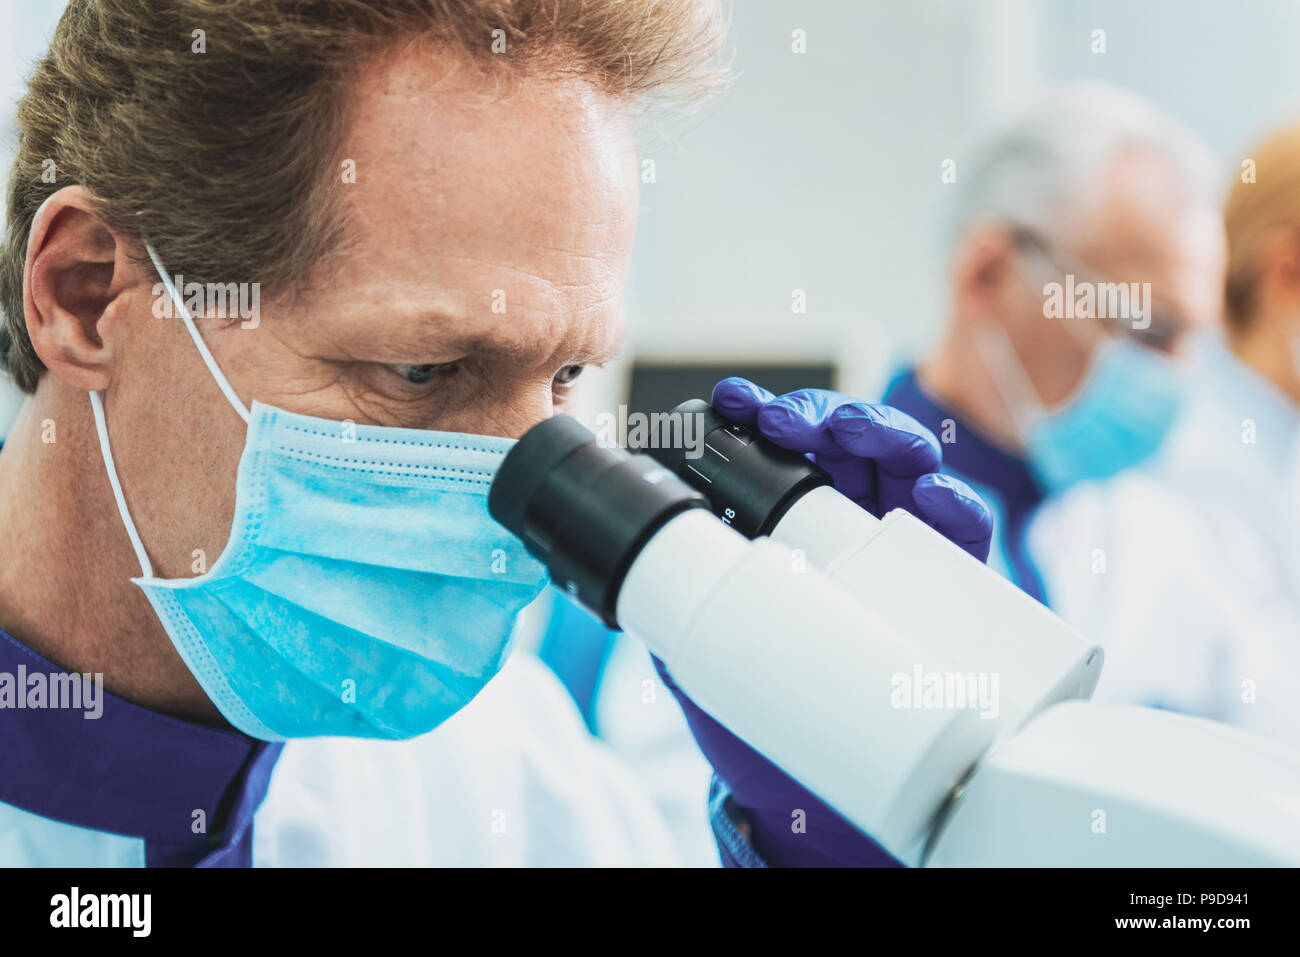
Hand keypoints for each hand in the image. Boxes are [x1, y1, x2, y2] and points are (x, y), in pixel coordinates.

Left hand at [659, 379, 994, 865]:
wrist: (804, 795)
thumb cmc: (754, 709)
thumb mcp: (699, 651)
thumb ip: (679, 602)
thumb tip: (633, 562)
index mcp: (787, 519)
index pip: (776, 449)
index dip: (756, 415)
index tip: (727, 403)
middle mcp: (845, 520)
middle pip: (841, 440)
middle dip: (814, 413)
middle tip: (785, 422)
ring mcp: (899, 545)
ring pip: (903, 464)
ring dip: (882, 434)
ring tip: (854, 434)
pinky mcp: (952, 582)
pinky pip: (965, 533)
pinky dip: (953, 505)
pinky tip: (931, 498)